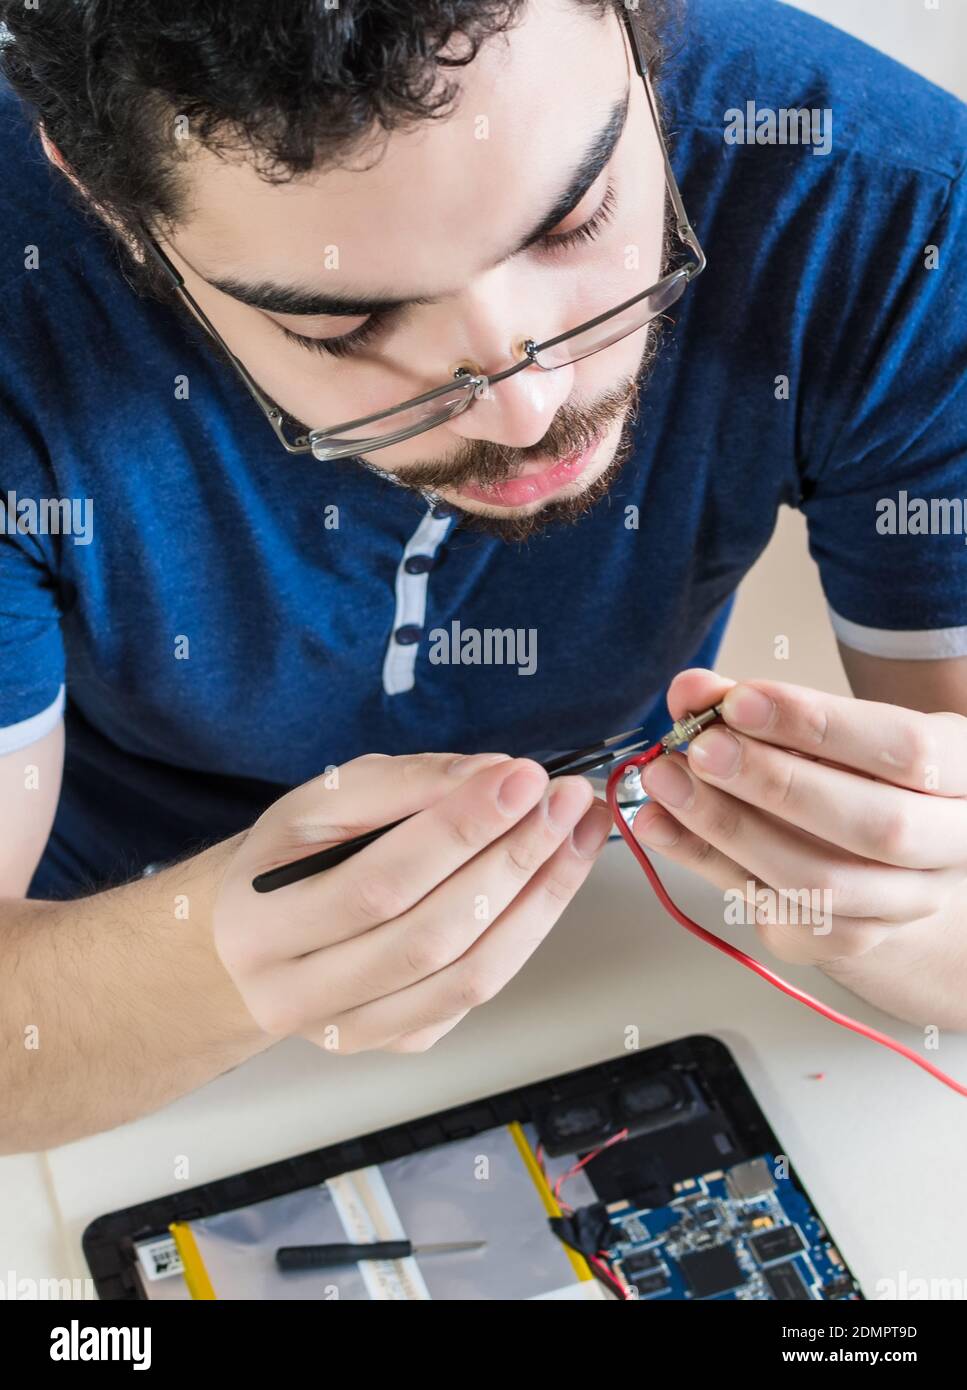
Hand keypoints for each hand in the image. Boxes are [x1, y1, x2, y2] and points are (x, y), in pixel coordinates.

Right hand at [213, 752, 612, 1052]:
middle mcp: (299, 994)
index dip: (460, 828)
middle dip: (513, 860)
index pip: (381, 880)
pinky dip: (526, 933)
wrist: (248, 937)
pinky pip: (476, 994)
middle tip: (565, 801)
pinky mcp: (397, 1041)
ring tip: (577, 833)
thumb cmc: (287, 861)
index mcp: (262, 923)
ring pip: (468, 976)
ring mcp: (353, 1030)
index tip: (522, 778)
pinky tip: (552, 879)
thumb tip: (494, 774)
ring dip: (539, 899)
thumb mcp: (316, 804)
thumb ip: (401, 784)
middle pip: (431, 934)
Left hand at [631, 669, 966, 982]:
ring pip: (822, 883)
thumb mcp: (829, 727)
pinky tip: (661, 825)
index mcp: (964, 773)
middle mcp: (952, 846)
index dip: (818, 725)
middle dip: (776, 784)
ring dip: (730, 828)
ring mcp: (905, 904)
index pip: (905, 749)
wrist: (894, 860)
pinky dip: (707, 863)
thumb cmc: (857, 774)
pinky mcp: (847, 939)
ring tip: (666, 782)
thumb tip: (691, 691)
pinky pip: (775, 911)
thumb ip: (759, 705)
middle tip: (699, 748)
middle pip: (875, 826)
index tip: (738, 701)